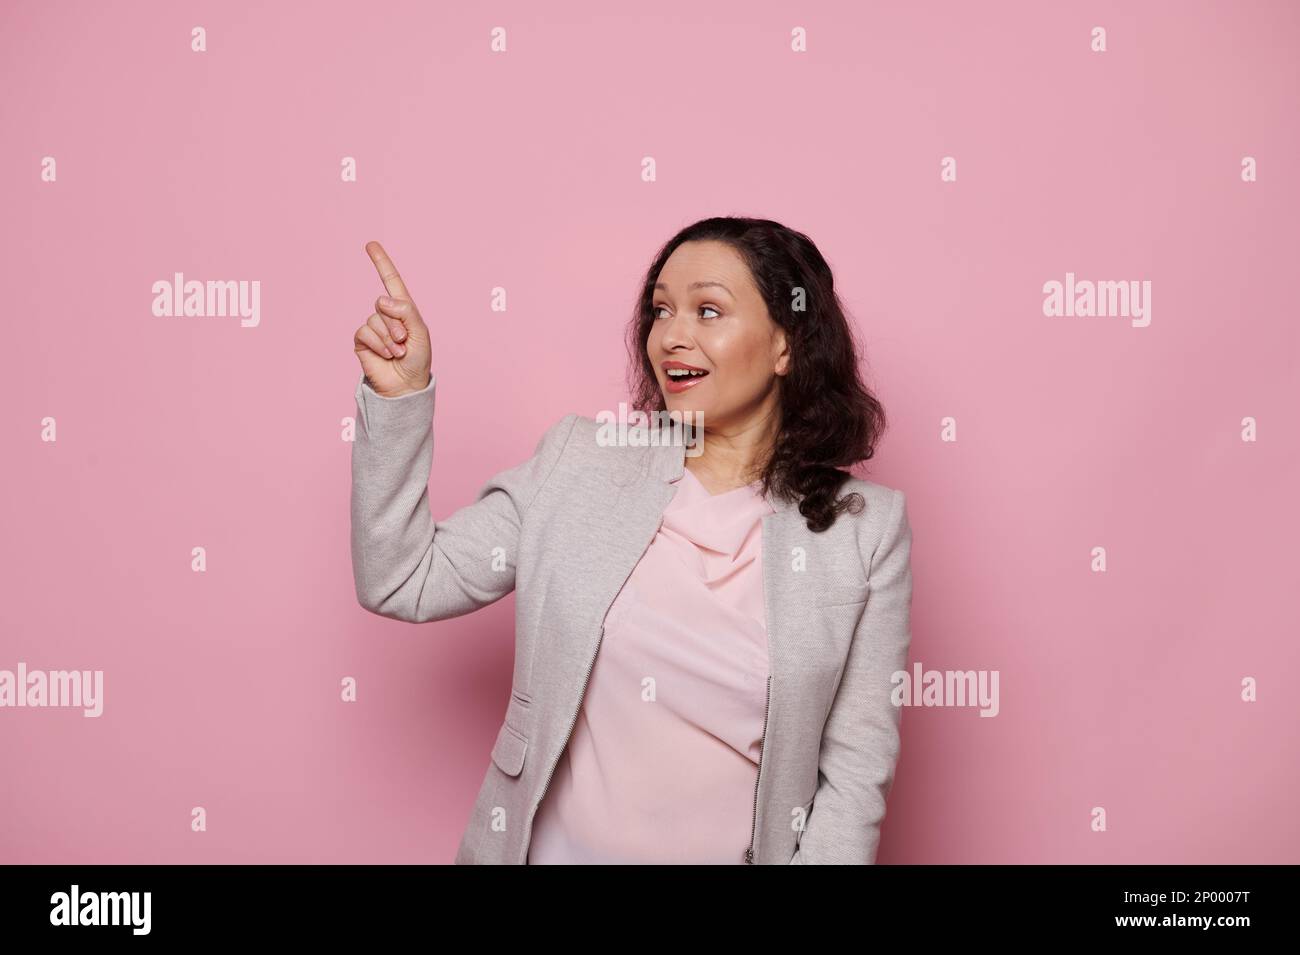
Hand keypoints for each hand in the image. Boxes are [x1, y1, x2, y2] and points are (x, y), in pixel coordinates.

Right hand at [353, 241, 431, 397]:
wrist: (406, 385)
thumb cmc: (418, 360)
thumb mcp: (420, 332)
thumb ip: (406, 311)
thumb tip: (382, 299)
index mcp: (403, 309)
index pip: (391, 281)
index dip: (381, 262)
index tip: (370, 244)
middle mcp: (386, 315)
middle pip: (384, 303)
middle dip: (397, 324)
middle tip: (404, 342)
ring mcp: (373, 327)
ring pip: (375, 319)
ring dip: (389, 338)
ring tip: (397, 351)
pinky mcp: (361, 340)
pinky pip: (365, 331)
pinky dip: (378, 344)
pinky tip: (386, 355)